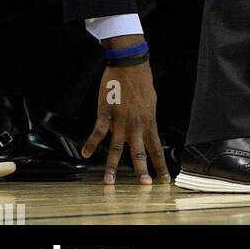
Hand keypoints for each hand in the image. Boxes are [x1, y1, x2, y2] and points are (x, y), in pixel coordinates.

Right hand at [81, 59, 168, 185]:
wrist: (130, 63)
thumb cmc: (141, 80)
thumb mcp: (151, 102)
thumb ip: (147, 119)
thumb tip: (148, 131)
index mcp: (149, 121)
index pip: (156, 147)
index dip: (160, 164)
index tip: (164, 179)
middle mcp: (136, 123)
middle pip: (140, 151)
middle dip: (142, 170)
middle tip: (144, 186)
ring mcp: (121, 119)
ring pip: (117, 147)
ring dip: (112, 166)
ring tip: (110, 181)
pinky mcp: (107, 112)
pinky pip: (98, 131)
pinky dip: (91, 143)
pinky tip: (85, 153)